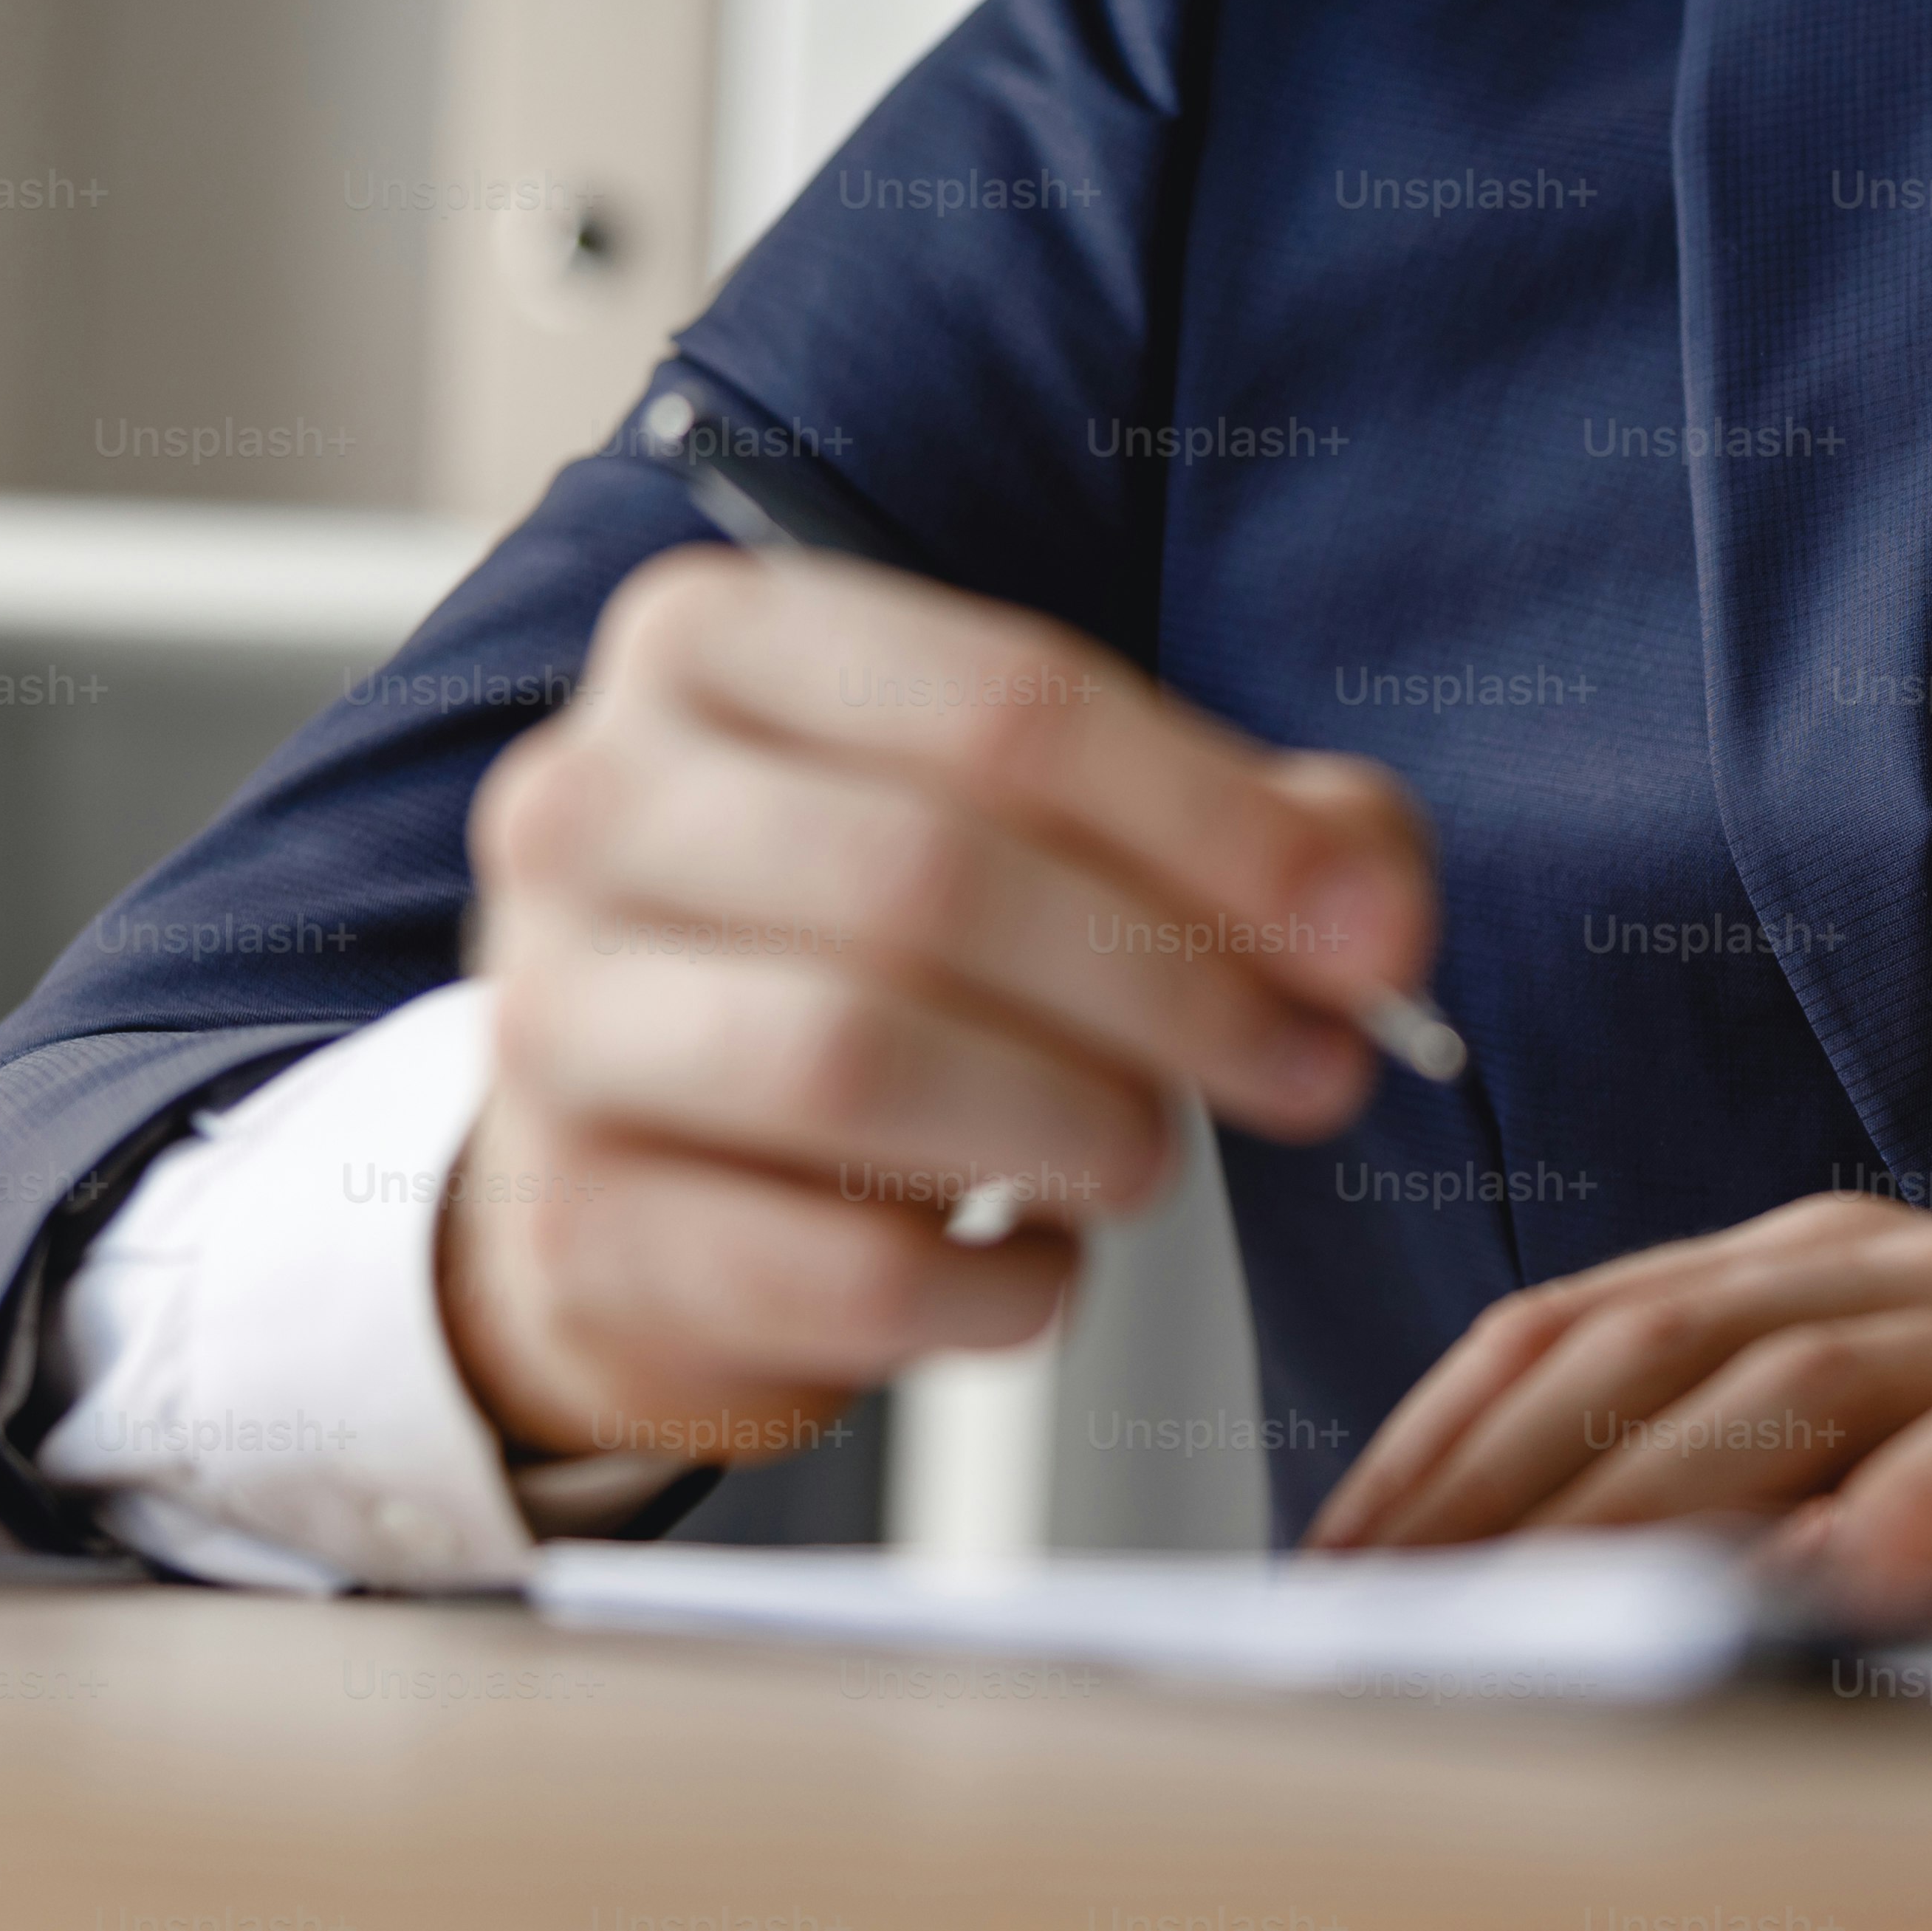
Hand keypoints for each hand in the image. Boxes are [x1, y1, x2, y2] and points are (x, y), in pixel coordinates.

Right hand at [440, 546, 1435, 1464]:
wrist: (649, 1148)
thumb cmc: (877, 954)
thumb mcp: (1056, 835)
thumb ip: (1249, 835)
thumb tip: (1374, 917)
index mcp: (717, 645)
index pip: (1005, 702)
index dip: (1220, 825)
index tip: (1372, 934)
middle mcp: (593, 806)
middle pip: (928, 875)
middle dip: (1173, 984)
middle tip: (1305, 1066)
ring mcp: (557, 1021)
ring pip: (856, 1058)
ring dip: (1076, 1124)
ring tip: (1144, 1151)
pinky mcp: (582, 1229)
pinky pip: (839, 1271)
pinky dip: (994, 1285)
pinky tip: (1032, 1257)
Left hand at [1302, 1193, 1931, 1619]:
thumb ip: (1777, 1488)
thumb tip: (1566, 1609)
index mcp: (1837, 1269)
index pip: (1585, 1323)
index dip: (1441, 1437)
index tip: (1333, 1562)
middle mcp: (1915, 1273)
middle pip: (1647, 1349)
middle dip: (1488, 1486)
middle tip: (1376, 1614)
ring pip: (1789, 1384)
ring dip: (1634, 1509)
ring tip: (1517, 1616)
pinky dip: (1905, 1515)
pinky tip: (1819, 1596)